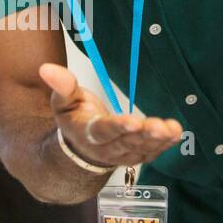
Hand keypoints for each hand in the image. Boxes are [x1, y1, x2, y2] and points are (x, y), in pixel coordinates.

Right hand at [39, 63, 181, 170]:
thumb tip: (47, 68)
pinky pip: (152, 152)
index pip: (104, 131)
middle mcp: (107, 148)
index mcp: (88, 133)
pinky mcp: (137, 155)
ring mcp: (124, 154)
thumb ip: (61, 87)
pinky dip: (165, 144)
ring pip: (142, 148)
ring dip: (159, 140)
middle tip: (159, 127)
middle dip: (145, 135)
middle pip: (127, 142)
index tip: (132, 122)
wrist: (81, 150)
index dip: (118, 127)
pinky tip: (176, 134)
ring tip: (172, 130)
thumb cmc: (75, 119)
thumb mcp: (63, 103)